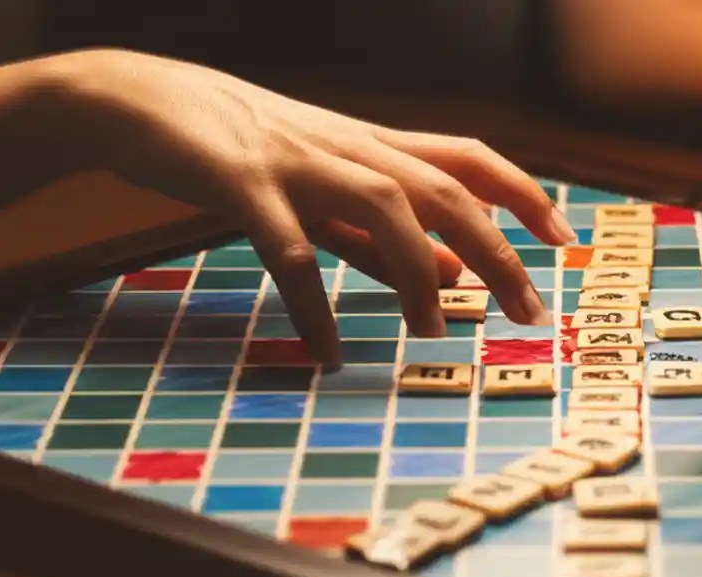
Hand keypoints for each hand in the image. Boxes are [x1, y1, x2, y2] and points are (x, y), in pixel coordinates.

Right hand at [48, 49, 574, 366]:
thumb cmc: (238, 148)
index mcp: (368, 144)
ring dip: (418, 271)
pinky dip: (314, 304)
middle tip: (528, 311)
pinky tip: (328, 351)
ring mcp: (296, 160)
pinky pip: (288, 249)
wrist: (138, 99)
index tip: (563, 238)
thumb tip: (454, 272)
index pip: (467, 158)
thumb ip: (382, 235)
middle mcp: (346, 145)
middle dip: (497, 248)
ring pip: (383, 204)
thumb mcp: (321, 188)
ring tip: (432, 335)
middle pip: (444, 188)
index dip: (523, 192)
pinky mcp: (241, 183)